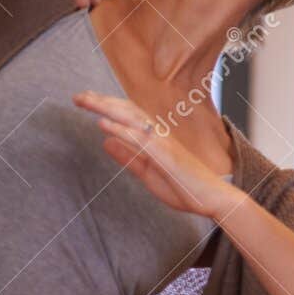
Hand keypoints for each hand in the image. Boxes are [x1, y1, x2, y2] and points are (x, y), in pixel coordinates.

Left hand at [72, 91, 240, 220]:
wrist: (215, 199)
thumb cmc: (187, 188)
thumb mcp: (148, 173)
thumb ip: (127, 157)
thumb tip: (106, 142)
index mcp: (156, 139)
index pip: (129, 115)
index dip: (108, 105)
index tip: (87, 100)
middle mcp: (159, 135)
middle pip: (127, 110)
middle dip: (101, 101)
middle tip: (78, 95)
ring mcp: (163, 143)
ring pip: (131, 118)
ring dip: (106, 108)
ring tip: (85, 101)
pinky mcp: (165, 155)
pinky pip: (139, 139)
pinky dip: (120, 129)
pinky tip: (103, 123)